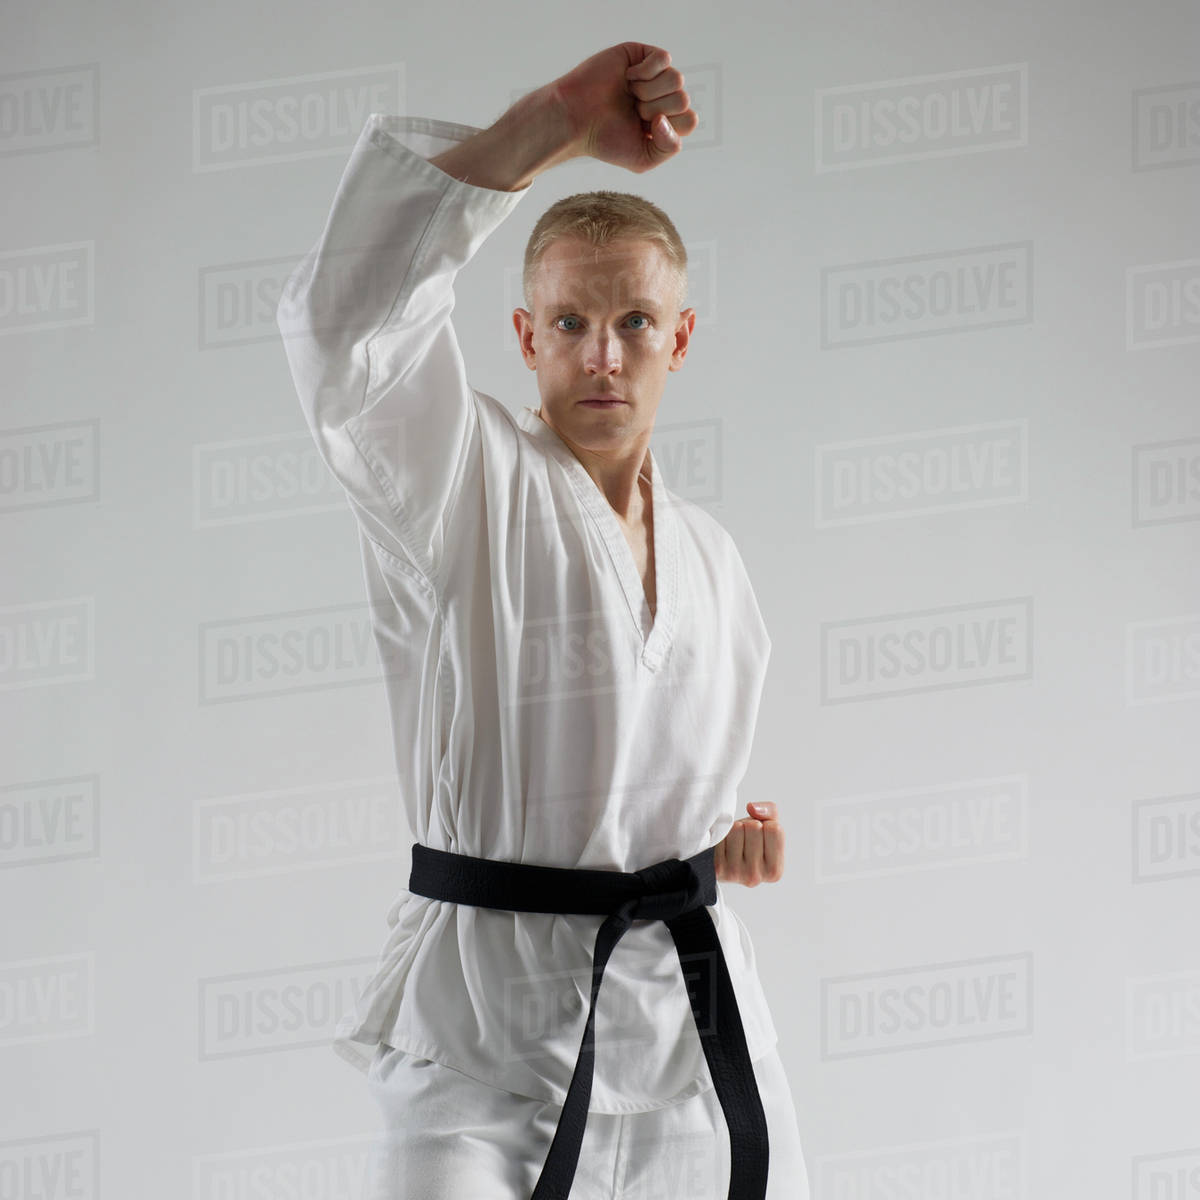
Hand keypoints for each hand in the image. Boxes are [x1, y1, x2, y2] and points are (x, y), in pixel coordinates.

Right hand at [551, 42, 698, 172]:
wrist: (577, 119)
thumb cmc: (606, 140)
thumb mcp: (644, 159)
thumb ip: (669, 147)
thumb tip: (668, 117)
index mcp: (666, 120)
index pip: (689, 120)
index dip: (668, 127)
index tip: (644, 129)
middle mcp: (662, 96)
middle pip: (684, 99)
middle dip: (655, 110)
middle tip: (632, 112)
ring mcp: (653, 75)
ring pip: (677, 79)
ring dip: (649, 93)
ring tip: (629, 95)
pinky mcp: (641, 55)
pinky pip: (664, 58)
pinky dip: (646, 72)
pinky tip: (628, 78)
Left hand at [713, 802, 783, 886]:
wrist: (725, 858)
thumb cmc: (749, 841)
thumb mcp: (768, 826)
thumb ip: (770, 811)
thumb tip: (752, 808)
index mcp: (775, 870)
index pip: (775, 829)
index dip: (766, 825)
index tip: (761, 836)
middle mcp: (756, 876)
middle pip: (754, 827)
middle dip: (749, 826)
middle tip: (745, 838)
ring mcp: (736, 873)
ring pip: (737, 828)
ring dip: (735, 829)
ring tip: (735, 841)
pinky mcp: (718, 867)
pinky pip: (721, 834)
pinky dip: (722, 834)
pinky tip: (724, 845)